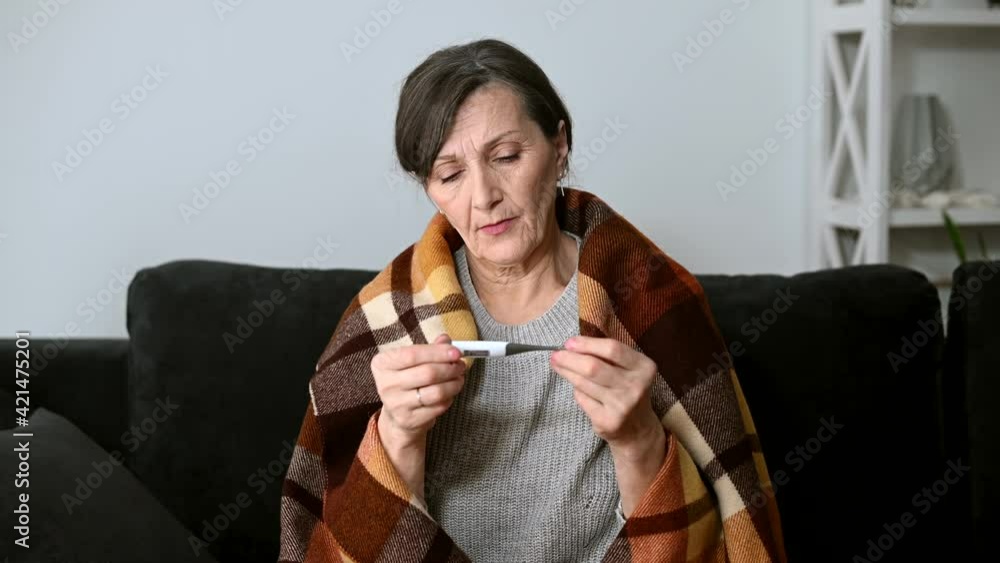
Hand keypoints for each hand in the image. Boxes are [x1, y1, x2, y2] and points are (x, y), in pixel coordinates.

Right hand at [371, 334, 466, 449]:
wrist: (397, 415)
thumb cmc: (406, 382)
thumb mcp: (411, 362)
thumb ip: (429, 349)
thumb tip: (446, 340)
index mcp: (383, 364)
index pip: (413, 355)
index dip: (438, 352)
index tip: (456, 351)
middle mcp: (386, 384)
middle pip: (428, 373)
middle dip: (450, 368)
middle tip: (460, 365)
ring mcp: (396, 405)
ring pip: (436, 392)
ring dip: (454, 384)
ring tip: (459, 379)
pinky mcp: (409, 420)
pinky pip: (438, 407)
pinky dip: (449, 398)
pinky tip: (449, 393)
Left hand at [550, 336, 661, 456]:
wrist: (638, 430)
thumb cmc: (628, 390)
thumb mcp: (629, 369)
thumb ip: (607, 355)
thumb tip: (573, 345)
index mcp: (644, 367)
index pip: (612, 349)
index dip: (587, 344)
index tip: (569, 342)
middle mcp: (636, 386)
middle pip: (593, 367)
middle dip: (569, 359)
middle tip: (555, 355)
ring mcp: (622, 406)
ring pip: (584, 383)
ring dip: (567, 373)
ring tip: (558, 365)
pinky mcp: (608, 421)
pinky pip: (582, 399)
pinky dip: (577, 392)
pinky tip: (579, 390)